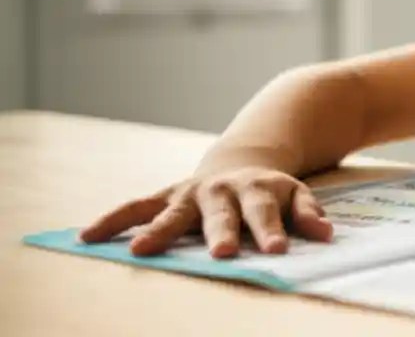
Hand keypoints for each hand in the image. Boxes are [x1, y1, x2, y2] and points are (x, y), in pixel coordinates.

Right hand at [78, 167, 332, 258]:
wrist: (243, 162)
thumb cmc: (270, 192)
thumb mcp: (297, 195)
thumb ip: (309, 214)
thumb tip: (326, 234)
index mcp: (258, 190)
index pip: (267, 213)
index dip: (271, 231)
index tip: (277, 251)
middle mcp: (222, 190)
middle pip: (222, 214)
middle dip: (220, 233)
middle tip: (221, 253)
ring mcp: (191, 193)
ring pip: (172, 212)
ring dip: (157, 232)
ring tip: (139, 251)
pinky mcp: (166, 196)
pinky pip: (135, 208)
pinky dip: (112, 220)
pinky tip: (87, 237)